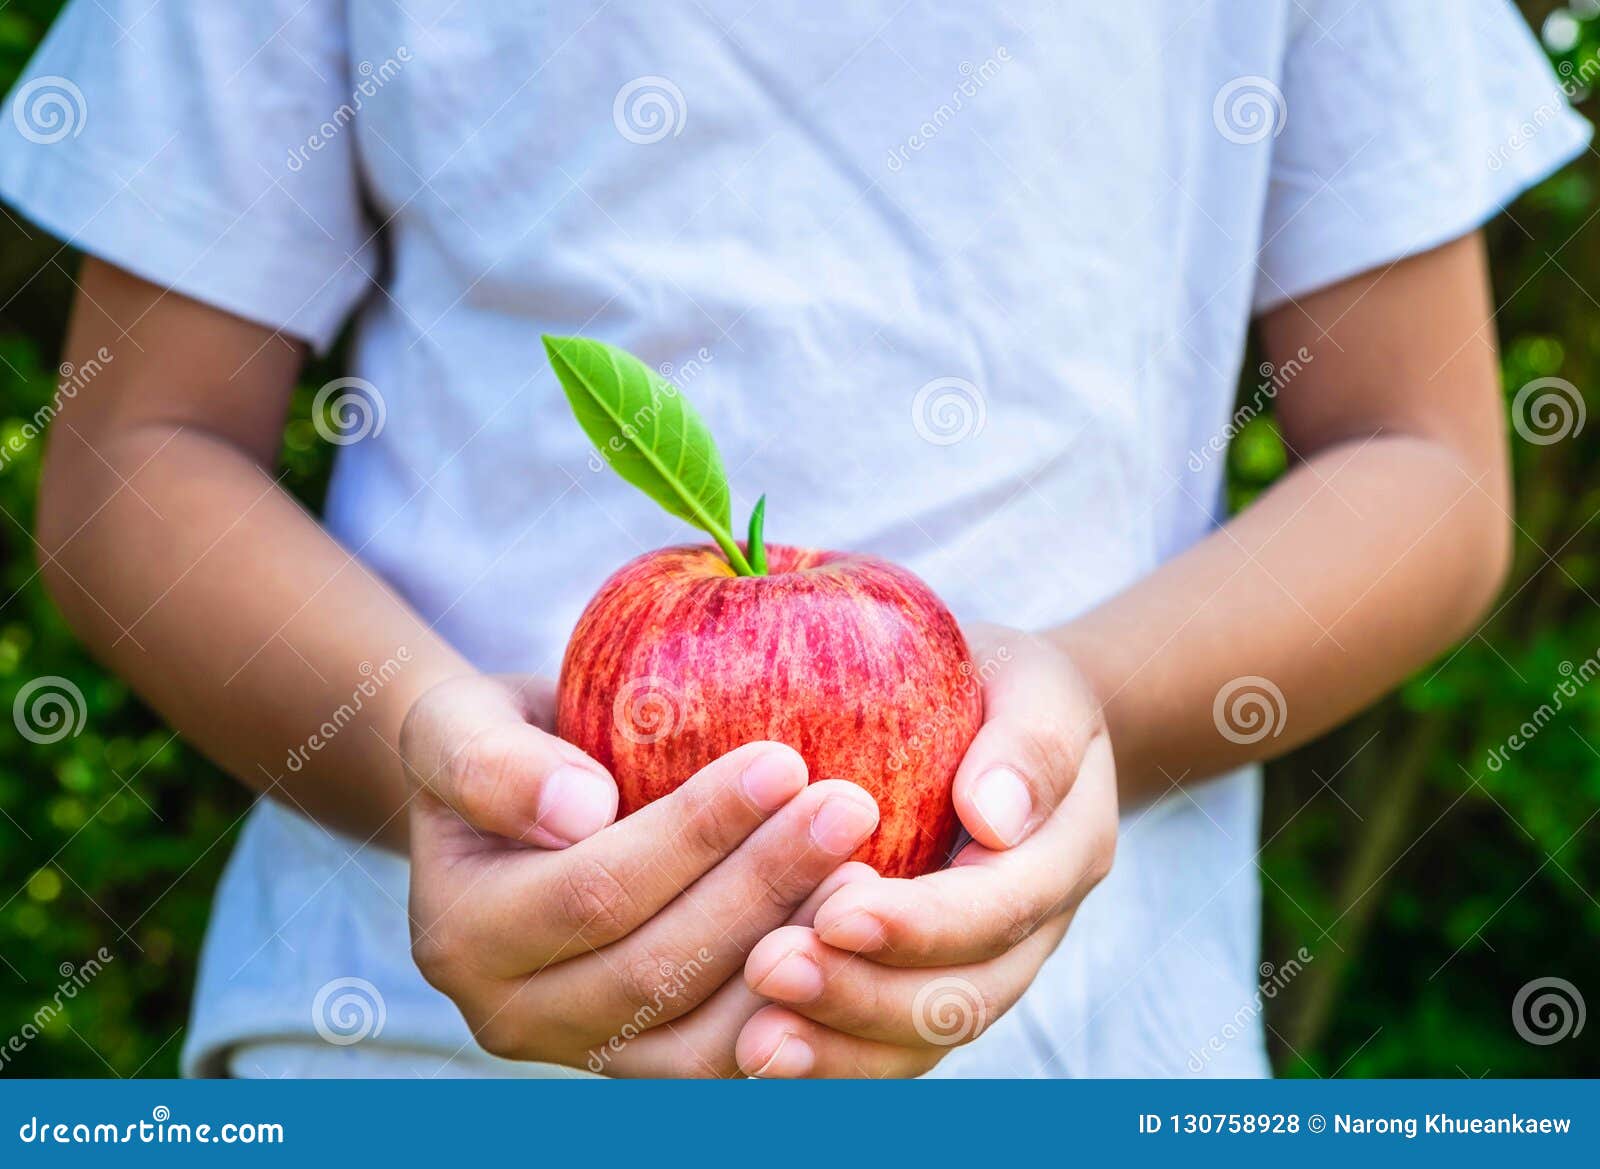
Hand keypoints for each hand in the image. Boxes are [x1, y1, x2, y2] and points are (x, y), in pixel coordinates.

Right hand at [400, 674, 881, 1074]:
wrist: (506, 807)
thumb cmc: (496, 744)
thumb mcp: (462, 725)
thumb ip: (496, 765)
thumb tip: (580, 810)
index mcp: (464, 933)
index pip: (594, 891)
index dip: (694, 834)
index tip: (783, 761)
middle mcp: (512, 1014)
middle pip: (655, 970)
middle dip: (763, 885)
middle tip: (850, 807)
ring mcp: (581, 1052)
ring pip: (700, 1037)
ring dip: (793, 954)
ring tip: (868, 874)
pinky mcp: (644, 1065)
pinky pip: (730, 1061)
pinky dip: (797, 1010)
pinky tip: (856, 937)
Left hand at [733, 626, 1116, 1076]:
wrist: (1008, 721)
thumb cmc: (1003, 687)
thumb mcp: (1034, 686)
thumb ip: (1027, 745)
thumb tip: (993, 816)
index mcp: (1064, 853)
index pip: (999, 909)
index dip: (921, 924)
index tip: (837, 914)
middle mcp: (1030, 931)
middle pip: (961, 998)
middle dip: (864, 995)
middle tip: (769, 969)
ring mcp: (981, 967)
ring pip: (922, 1039)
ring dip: (839, 1047)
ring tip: (757, 1041)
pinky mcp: (926, 985)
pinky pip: (885, 1046)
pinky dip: (828, 1061)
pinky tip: (756, 1056)